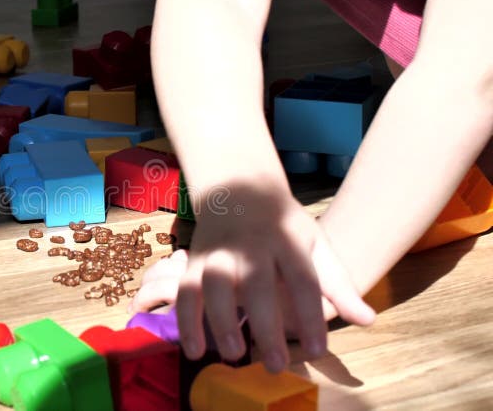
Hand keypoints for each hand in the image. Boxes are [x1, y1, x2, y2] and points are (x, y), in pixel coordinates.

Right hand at [133, 181, 375, 372]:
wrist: (237, 187)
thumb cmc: (282, 224)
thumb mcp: (316, 244)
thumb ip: (338, 284)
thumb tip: (368, 320)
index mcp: (287, 240)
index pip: (302, 279)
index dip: (311, 314)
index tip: (318, 350)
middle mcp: (251, 245)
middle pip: (257, 285)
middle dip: (265, 325)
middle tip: (277, 365)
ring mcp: (219, 251)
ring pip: (215, 285)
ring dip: (221, 321)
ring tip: (234, 355)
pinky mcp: (195, 260)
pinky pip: (186, 290)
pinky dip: (186, 320)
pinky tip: (194, 350)